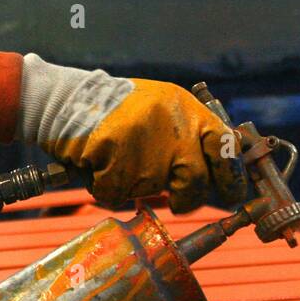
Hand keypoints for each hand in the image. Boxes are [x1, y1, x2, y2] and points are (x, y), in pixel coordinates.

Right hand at [17, 56, 245, 211]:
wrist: (67, 98)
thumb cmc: (115, 108)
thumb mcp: (162, 108)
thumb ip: (186, 133)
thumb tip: (214, 171)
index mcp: (187, 111)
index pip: (225, 147)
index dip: (231, 175)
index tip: (231, 192)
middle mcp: (174, 128)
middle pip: (196, 182)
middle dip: (186, 199)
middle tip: (177, 202)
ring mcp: (147, 145)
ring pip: (150, 190)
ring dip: (132, 185)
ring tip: (116, 161)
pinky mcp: (119, 158)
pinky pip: (118, 193)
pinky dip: (105, 187)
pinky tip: (97, 166)